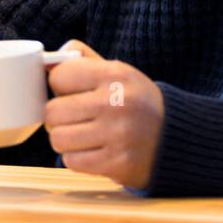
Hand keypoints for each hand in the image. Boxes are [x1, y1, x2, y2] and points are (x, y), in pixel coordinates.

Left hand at [45, 39, 164, 190]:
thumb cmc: (136, 102)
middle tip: (74, 117)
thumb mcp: (118, 72)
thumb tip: (47, 61)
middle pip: (52, 111)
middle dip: (58, 117)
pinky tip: (94, 150)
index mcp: (115, 74)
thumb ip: (83, 59)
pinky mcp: (117, 163)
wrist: (175, 138)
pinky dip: (77, 158)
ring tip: (83, 135)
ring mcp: (117, 135)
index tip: (71, 92)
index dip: (59, 86)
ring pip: (58, 138)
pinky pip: (71, 161)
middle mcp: (116, 102)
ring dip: (66, 139)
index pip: (59, 76)